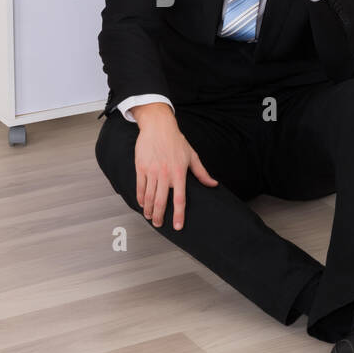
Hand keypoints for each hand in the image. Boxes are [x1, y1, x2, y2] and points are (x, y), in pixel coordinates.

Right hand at [131, 103, 217, 229]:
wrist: (158, 126)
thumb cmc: (176, 140)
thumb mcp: (192, 156)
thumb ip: (202, 173)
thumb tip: (213, 184)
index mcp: (179, 173)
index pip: (180, 199)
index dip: (179, 214)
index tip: (178, 226)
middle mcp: (165, 174)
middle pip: (161, 202)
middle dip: (160, 217)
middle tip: (159, 224)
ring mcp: (151, 171)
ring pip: (149, 197)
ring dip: (149, 210)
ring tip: (150, 217)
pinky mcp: (141, 167)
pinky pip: (140, 187)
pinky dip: (141, 198)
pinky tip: (142, 204)